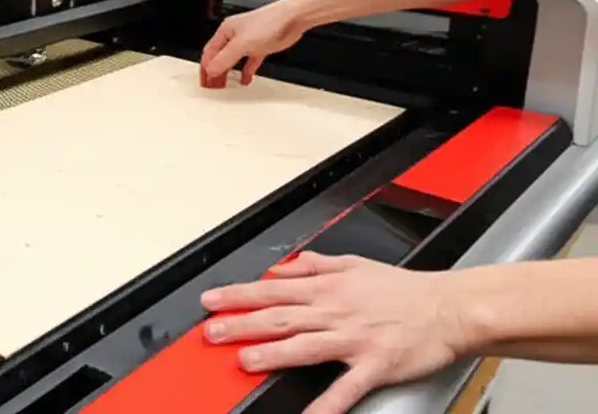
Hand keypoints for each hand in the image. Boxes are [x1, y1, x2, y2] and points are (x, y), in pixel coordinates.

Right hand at [199, 1, 307, 87]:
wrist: (291, 19)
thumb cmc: (268, 22)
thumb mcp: (241, 44)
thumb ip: (225, 59)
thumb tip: (211, 70)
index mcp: (226, 31)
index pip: (209, 52)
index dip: (205, 68)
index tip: (205, 82)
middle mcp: (235, 36)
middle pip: (219, 57)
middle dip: (214, 71)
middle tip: (212, 86)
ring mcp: (248, 42)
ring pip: (233, 60)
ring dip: (228, 72)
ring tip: (224, 85)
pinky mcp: (261, 47)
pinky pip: (249, 62)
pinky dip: (246, 71)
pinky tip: (245, 79)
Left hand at [199, 252, 472, 413]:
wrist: (450, 308)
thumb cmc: (405, 289)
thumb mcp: (355, 263)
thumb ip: (316, 264)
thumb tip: (285, 266)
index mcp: (328, 287)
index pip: (273, 290)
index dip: (239, 294)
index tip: (212, 300)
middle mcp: (336, 311)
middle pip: (280, 316)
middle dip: (242, 323)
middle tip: (212, 331)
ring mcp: (354, 339)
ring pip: (304, 345)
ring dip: (271, 353)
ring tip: (243, 359)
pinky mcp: (374, 364)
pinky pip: (346, 388)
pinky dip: (326, 404)